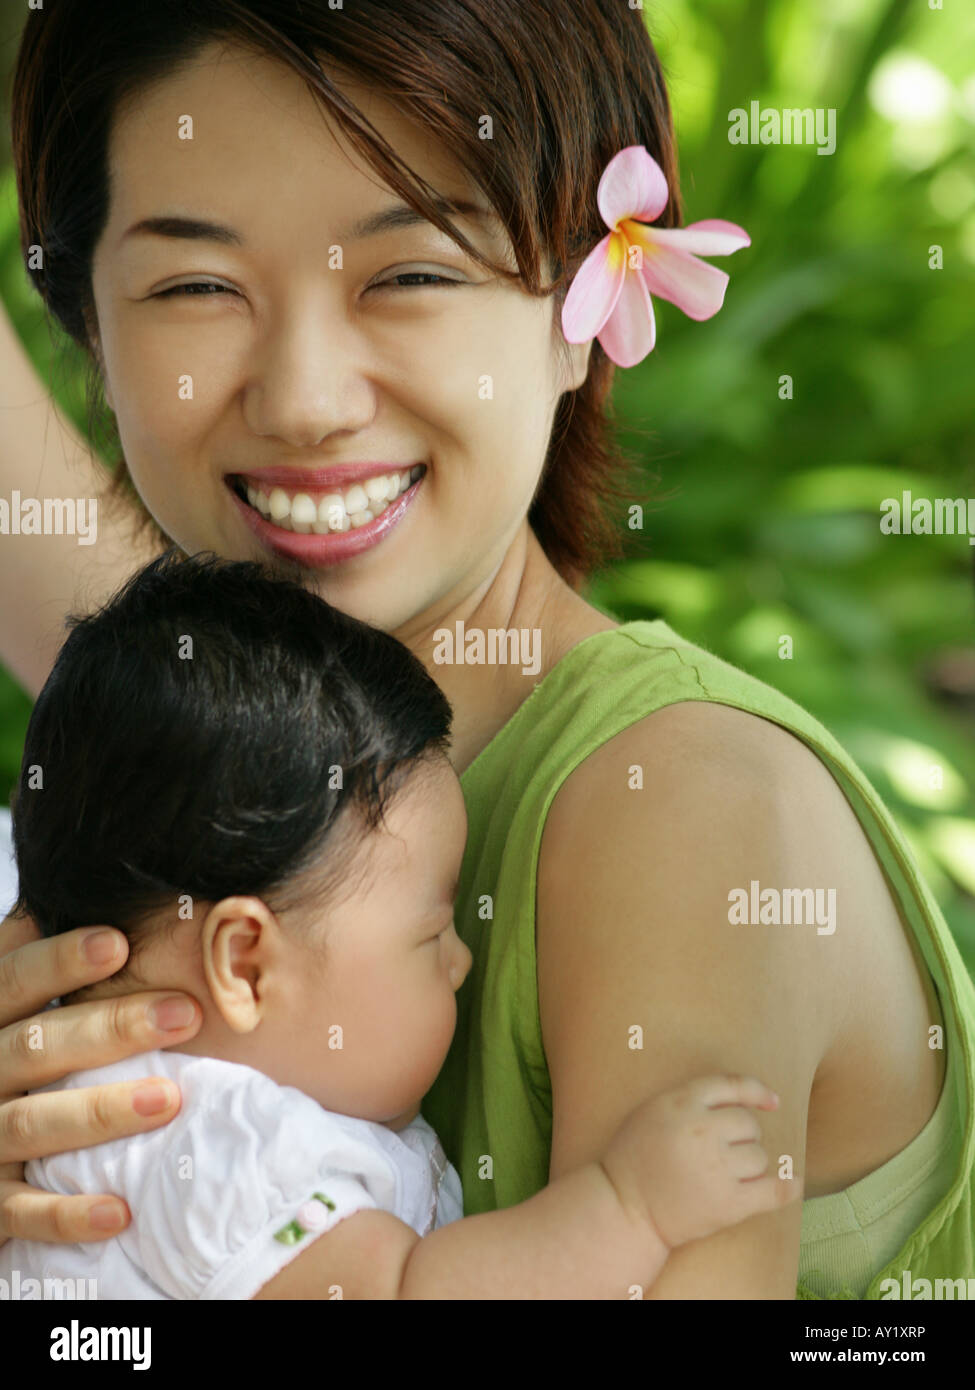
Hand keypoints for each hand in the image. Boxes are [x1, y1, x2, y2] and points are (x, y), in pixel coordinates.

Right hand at [0, 911, 201, 1245]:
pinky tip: (119, 1210)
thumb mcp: (6, 1014)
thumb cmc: (2, 1067)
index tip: (118, 943)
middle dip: (110, 1029)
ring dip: (101, 1112)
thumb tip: (89, 897)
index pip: (11, 981)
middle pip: (36, 1047)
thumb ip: (34, 967)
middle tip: (185, 1014)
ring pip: (33, 1124)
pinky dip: (68, 1214)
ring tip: (170, 1099)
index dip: (59, 961)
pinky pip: (22, 1213)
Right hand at [601, 1074, 799, 1249]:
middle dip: (742, 1137)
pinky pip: (772, 1190)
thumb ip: (691, 1098)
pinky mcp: (727, 1203)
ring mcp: (716, 1167)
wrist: (623, 1208)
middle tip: (720, 1154)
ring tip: (722, 1176)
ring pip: (760, 1157)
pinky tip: (793, 1183)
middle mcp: (701, 1130)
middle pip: (749, 1124)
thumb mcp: (653, 1110)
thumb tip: (743, 1096)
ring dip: (749, 1165)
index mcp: (682, 1102)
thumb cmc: (635, 1156)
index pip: (733, 1086)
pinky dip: (788, 1187)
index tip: (772, 1102)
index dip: (757, 1092)